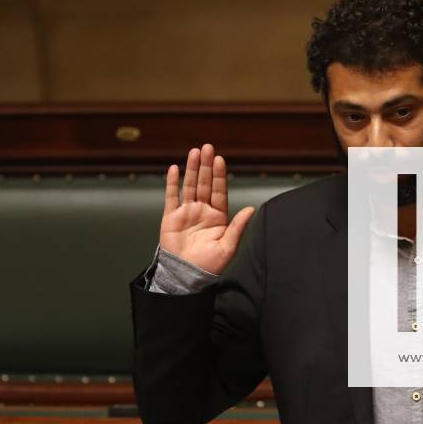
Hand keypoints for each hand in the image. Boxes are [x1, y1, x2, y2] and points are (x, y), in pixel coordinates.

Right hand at [159, 144, 254, 274]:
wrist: (186, 276)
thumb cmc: (209, 265)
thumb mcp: (228, 247)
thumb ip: (238, 227)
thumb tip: (251, 209)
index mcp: (218, 216)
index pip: (220, 191)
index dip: (220, 176)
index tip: (220, 160)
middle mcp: (203, 210)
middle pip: (205, 184)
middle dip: (207, 166)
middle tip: (208, 147)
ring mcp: (187, 212)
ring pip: (190, 185)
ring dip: (192, 169)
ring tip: (195, 152)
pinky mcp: (171, 217)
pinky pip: (171, 196)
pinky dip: (172, 183)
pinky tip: (174, 169)